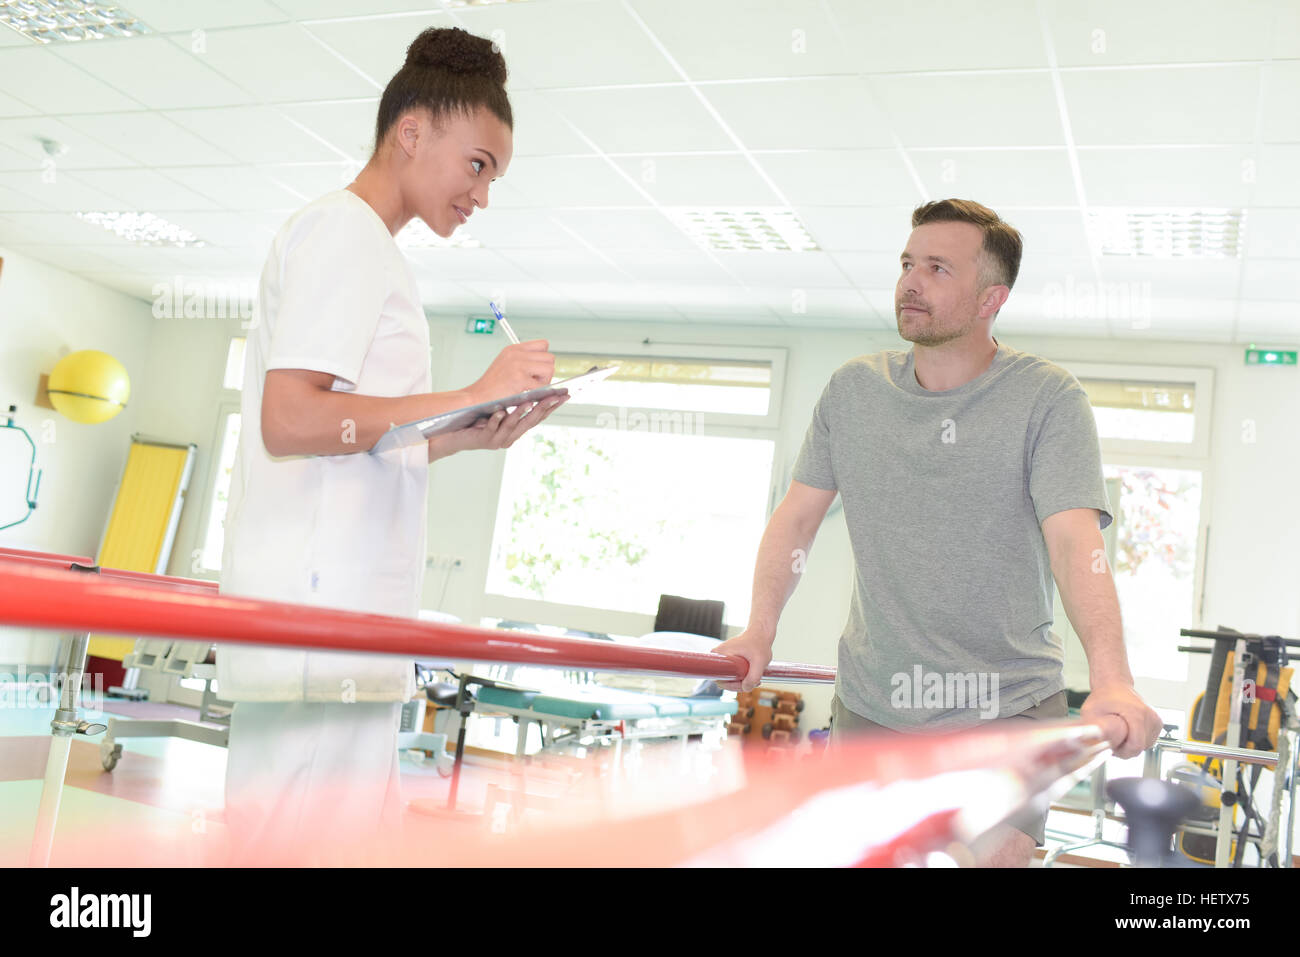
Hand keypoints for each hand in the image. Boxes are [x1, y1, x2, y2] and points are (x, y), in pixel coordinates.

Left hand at [428, 394, 567, 459]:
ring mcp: (498, 439)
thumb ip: (517, 400)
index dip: (553, 406)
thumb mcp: (501, 408)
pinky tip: (500, 412)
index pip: (540, 416)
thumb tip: (533, 380)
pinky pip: (492, 429)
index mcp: (518, 428)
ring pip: (513, 426)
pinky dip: (497, 420)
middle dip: (544, 408)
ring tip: (529, 401)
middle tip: (554, 397)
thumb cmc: (478, 417)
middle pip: (531, 422)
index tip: (565, 395)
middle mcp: (511, 436)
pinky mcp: (483, 439)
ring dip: (522, 413)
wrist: (455, 432)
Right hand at [468, 340, 554, 403]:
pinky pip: (542, 385)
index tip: (535, 371)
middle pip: (550, 358)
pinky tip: (526, 394)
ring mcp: (518, 365)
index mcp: (514, 349)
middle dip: (546, 372)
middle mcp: (516, 354)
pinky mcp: (519, 379)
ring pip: (549, 369)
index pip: (543, 345)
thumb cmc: (493, 385)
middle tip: (534, 382)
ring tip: (530, 388)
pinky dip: (538, 393)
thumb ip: (523, 360)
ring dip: (544, 381)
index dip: (543, 359)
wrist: (477, 396)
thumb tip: (546, 363)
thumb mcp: (506, 364)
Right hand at [712, 628, 774, 692]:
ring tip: (755, 677)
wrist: (760, 634)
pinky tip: (752, 674)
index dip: (732, 685)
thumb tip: (745, 688)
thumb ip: (753, 676)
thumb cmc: (759, 644)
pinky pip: (731, 674)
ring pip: (728, 678)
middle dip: (739, 684)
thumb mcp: (760, 661)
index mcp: (719, 654)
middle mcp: (717, 656)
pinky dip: (742, 677)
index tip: (745, 682)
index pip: (718, 678)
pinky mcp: (727, 660)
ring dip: (742, 681)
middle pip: (723, 680)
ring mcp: (722, 659)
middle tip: (754, 681)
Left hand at [1080, 682, 1161, 758]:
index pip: (1135, 747)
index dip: (1122, 751)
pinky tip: (1128, 731)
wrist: (1114, 684)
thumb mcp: (1090, 711)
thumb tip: (1085, 744)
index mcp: (1137, 714)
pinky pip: (1148, 740)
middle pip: (1140, 748)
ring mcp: (1155, 720)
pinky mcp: (1157, 722)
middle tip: (1113, 737)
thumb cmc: (1103, 696)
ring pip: (1145, 745)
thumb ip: (1088, 729)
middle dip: (1125, 748)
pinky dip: (1138, 740)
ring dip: (1131, 744)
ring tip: (1120, 731)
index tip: (1112, 745)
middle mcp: (1149, 716)